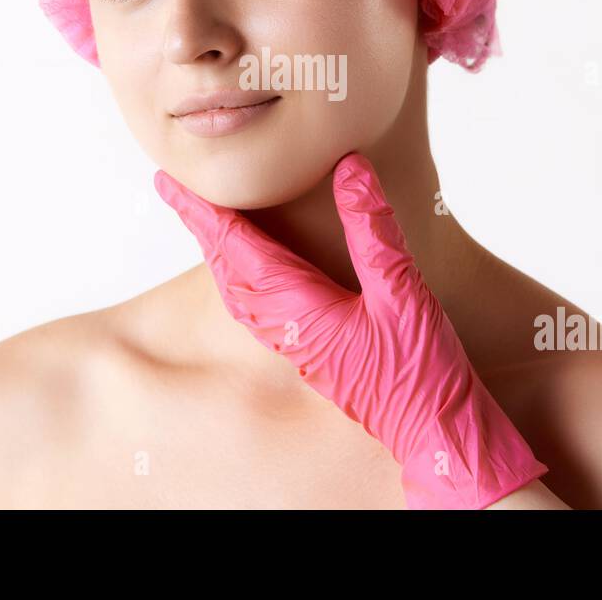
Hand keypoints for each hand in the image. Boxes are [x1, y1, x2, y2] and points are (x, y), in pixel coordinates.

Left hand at [153, 151, 547, 508]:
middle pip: (227, 269)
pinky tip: (255, 271)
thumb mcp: (403, 290)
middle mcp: (286, 329)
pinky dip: (243, 277)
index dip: (203, 212)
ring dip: (218, 252)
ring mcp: (296, 345)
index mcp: (300, 310)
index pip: (238, 249)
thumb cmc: (421, 371)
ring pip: (239, 291)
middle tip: (174, 190)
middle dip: (201, 227)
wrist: (433, 433)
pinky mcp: (312, 354)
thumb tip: (350, 169)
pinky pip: (259, 309)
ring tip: (206, 221)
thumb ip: (373, 228)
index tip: (168, 183)